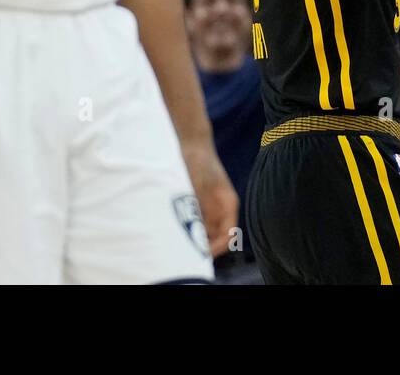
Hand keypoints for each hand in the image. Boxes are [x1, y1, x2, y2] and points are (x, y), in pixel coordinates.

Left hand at [181, 140, 238, 258]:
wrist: (192, 143)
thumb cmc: (197, 161)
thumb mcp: (197, 184)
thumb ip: (197, 206)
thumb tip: (193, 231)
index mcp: (227, 204)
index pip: (228, 236)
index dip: (215, 248)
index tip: (198, 254)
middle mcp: (220, 210)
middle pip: (215, 239)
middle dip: (202, 248)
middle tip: (183, 255)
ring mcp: (209, 208)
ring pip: (204, 233)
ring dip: (193, 240)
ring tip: (176, 244)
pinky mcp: (197, 205)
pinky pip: (194, 224)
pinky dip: (186, 229)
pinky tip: (172, 230)